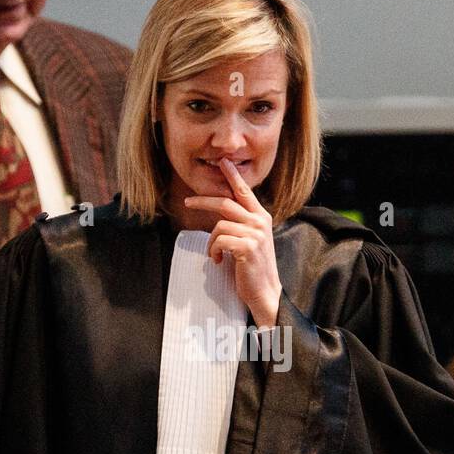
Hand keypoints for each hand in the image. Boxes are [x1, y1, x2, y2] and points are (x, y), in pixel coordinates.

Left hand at [184, 159, 281, 327]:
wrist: (266, 292)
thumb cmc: (253, 268)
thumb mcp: (250, 240)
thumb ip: (240, 223)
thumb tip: (220, 211)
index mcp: (261, 217)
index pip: (244, 191)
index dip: (232, 175)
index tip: (222, 162)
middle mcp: (260, 221)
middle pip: (226, 202)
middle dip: (203, 200)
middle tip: (187, 202)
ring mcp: (255, 234)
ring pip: (219, 225)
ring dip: (211, 242)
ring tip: (215, 255)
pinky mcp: (248, 247)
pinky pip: (219, 240)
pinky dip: (213, 251)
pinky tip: (219, 261)